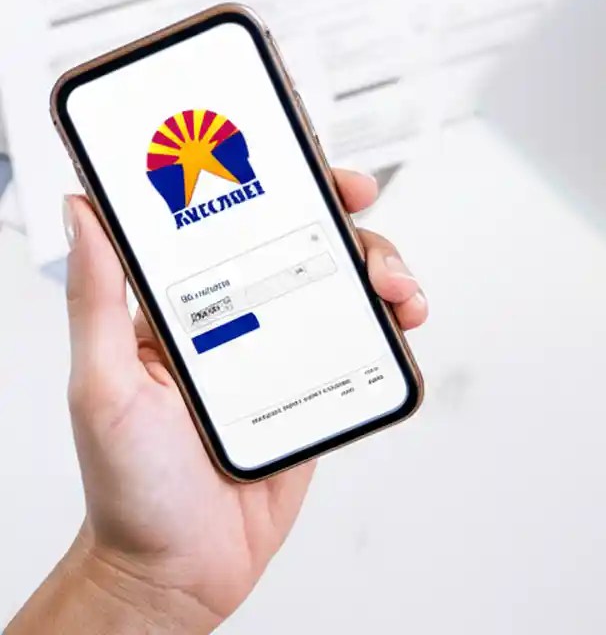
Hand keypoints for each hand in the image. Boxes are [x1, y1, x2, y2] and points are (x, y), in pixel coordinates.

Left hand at [8, 170, 427, 633]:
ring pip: (344, 290)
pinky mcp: (316, 394)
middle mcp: (238, 322)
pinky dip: (393, 329)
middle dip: (343, 215)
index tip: (300, 154)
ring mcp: (282, 356)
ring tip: (395, 288)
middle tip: (360, 204)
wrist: (179, 572)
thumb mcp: (101, 385)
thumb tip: (83, 210)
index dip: (271, 180)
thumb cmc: (128, 490)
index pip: (231, 223)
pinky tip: (401, 326)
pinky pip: (364, 348)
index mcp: (184, 309)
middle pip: (304, 244)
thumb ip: (98, 297)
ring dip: (381, 270)